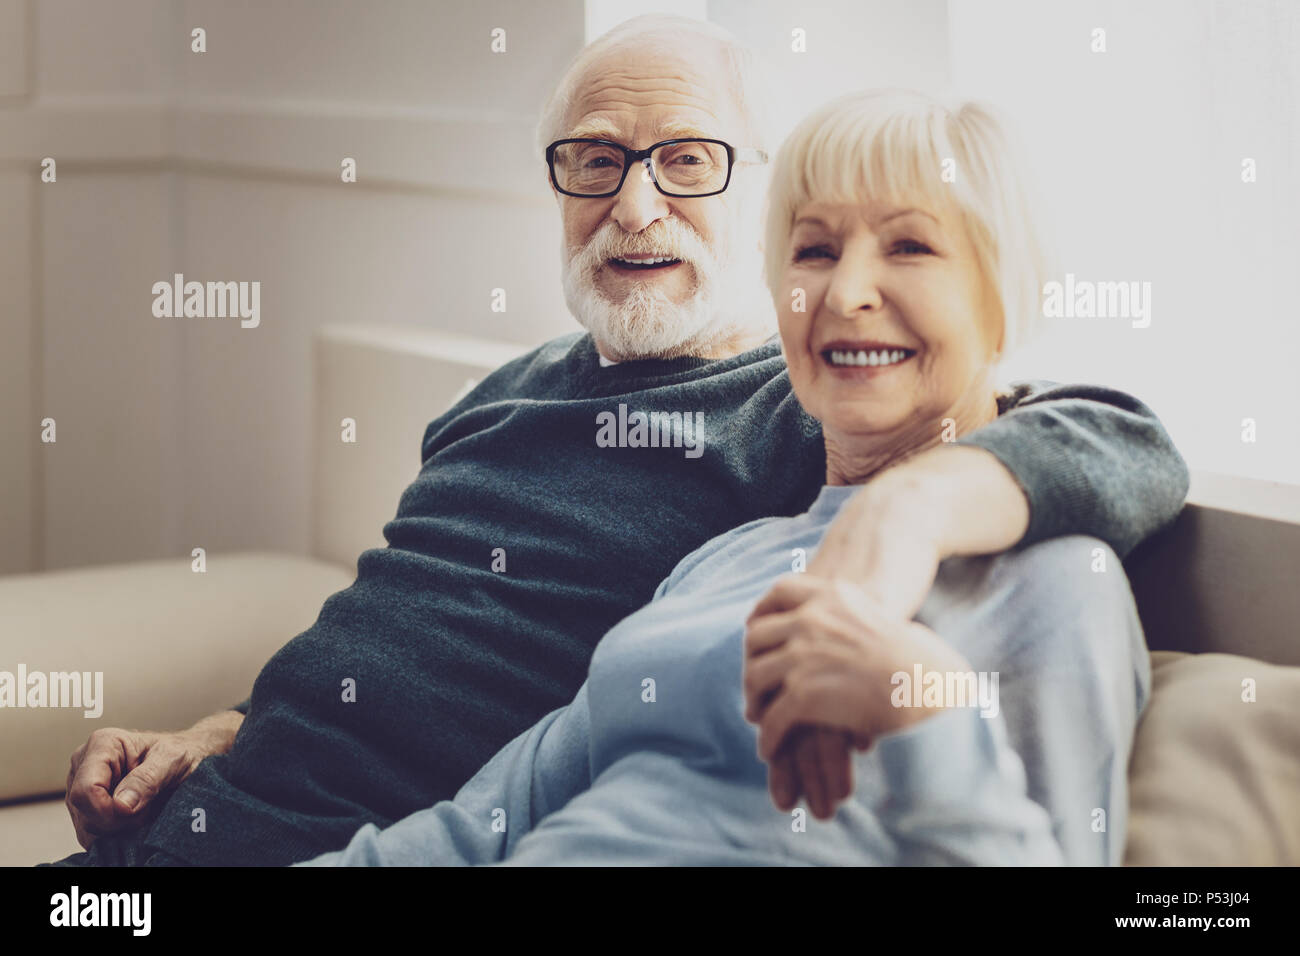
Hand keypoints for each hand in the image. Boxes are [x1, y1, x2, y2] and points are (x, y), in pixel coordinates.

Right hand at [65, 714, 240, 848]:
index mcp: (103, 744)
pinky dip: (114, 832)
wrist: (185, 757)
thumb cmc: (179, 753)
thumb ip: (148, 780)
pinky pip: (89, 832)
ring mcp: (80, 785)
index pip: (85, 790)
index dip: (106, 811)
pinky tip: (134, 818)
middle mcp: (84, 763)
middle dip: (116, 821)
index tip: (134, 813)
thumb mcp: (173, 760)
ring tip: (143, 810)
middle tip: (147, 810)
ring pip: (85, 825)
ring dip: (117, 828)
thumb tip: (121, 805)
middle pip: (83, 810)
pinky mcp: (84, 805)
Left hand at [744, 574, 969, 818]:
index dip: (762, 610)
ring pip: (755, 676)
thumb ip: (859, 616)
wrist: (933, 690)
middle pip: (757, 635)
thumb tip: (860, 624)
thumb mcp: (887, 618)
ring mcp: (803, 655)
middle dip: (752, 660)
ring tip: (760, 718)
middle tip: (757, 683)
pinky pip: (771, 718)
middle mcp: (811, 620)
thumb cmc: (926, 662)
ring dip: (754, 700)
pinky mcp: (803, 694)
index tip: (756, 627)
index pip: (781, 591)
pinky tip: (770, 749)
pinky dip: (768, 737)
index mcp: (833, 596)